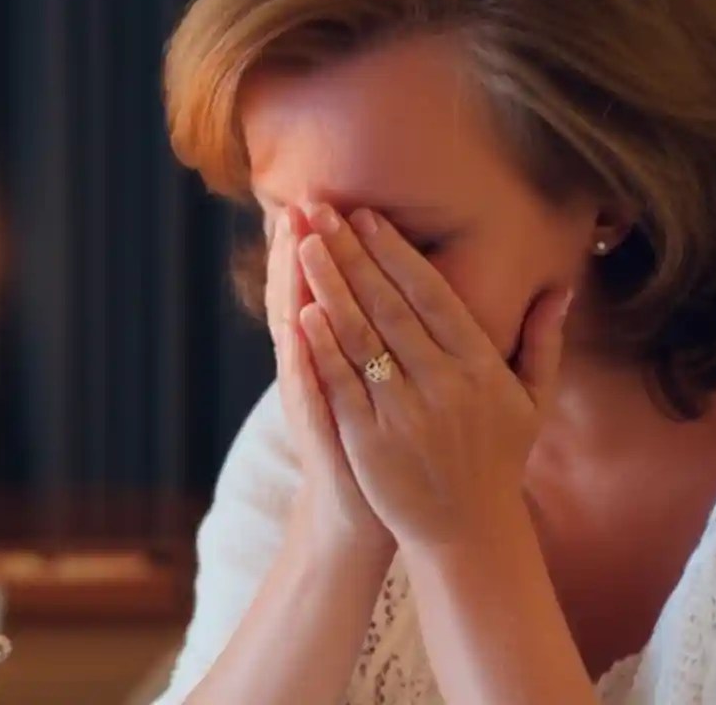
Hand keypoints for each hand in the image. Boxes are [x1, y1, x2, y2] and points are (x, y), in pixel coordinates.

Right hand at [266, 206, 390, 548]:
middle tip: (303, 200)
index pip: (335, 290)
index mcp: (344, 355)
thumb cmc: (387, 451)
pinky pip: (306, 381)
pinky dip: (303, 350)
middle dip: (307, 249)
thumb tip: (422, 298)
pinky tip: (301, 316)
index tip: (337, 201)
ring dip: (294, 284)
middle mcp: (319, 368)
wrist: (362, 515)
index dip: (336, 248)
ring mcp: (313, 395)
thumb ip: (401, 343)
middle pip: (308, 296)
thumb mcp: (392, 391)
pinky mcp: (317, 426)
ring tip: (294, 238)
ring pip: (299, 330)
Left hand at [293, 207, 570, 550]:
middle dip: (352, 253)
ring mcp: (407, 412)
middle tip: (321, 210)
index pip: (432, 295)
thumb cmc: (496, 461)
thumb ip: (541, 343)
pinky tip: (300, 313)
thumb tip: (560, 288)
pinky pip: (343, 385)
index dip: (396, 253)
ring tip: (304, 245)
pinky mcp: (372, 441)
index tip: (367, 216)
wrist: (467, 532)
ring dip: (330, 286)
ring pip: (362, 337)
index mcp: (481, 367)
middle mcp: (445, 383)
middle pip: (390, 305)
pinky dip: (322, 348)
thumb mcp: (529, 402)